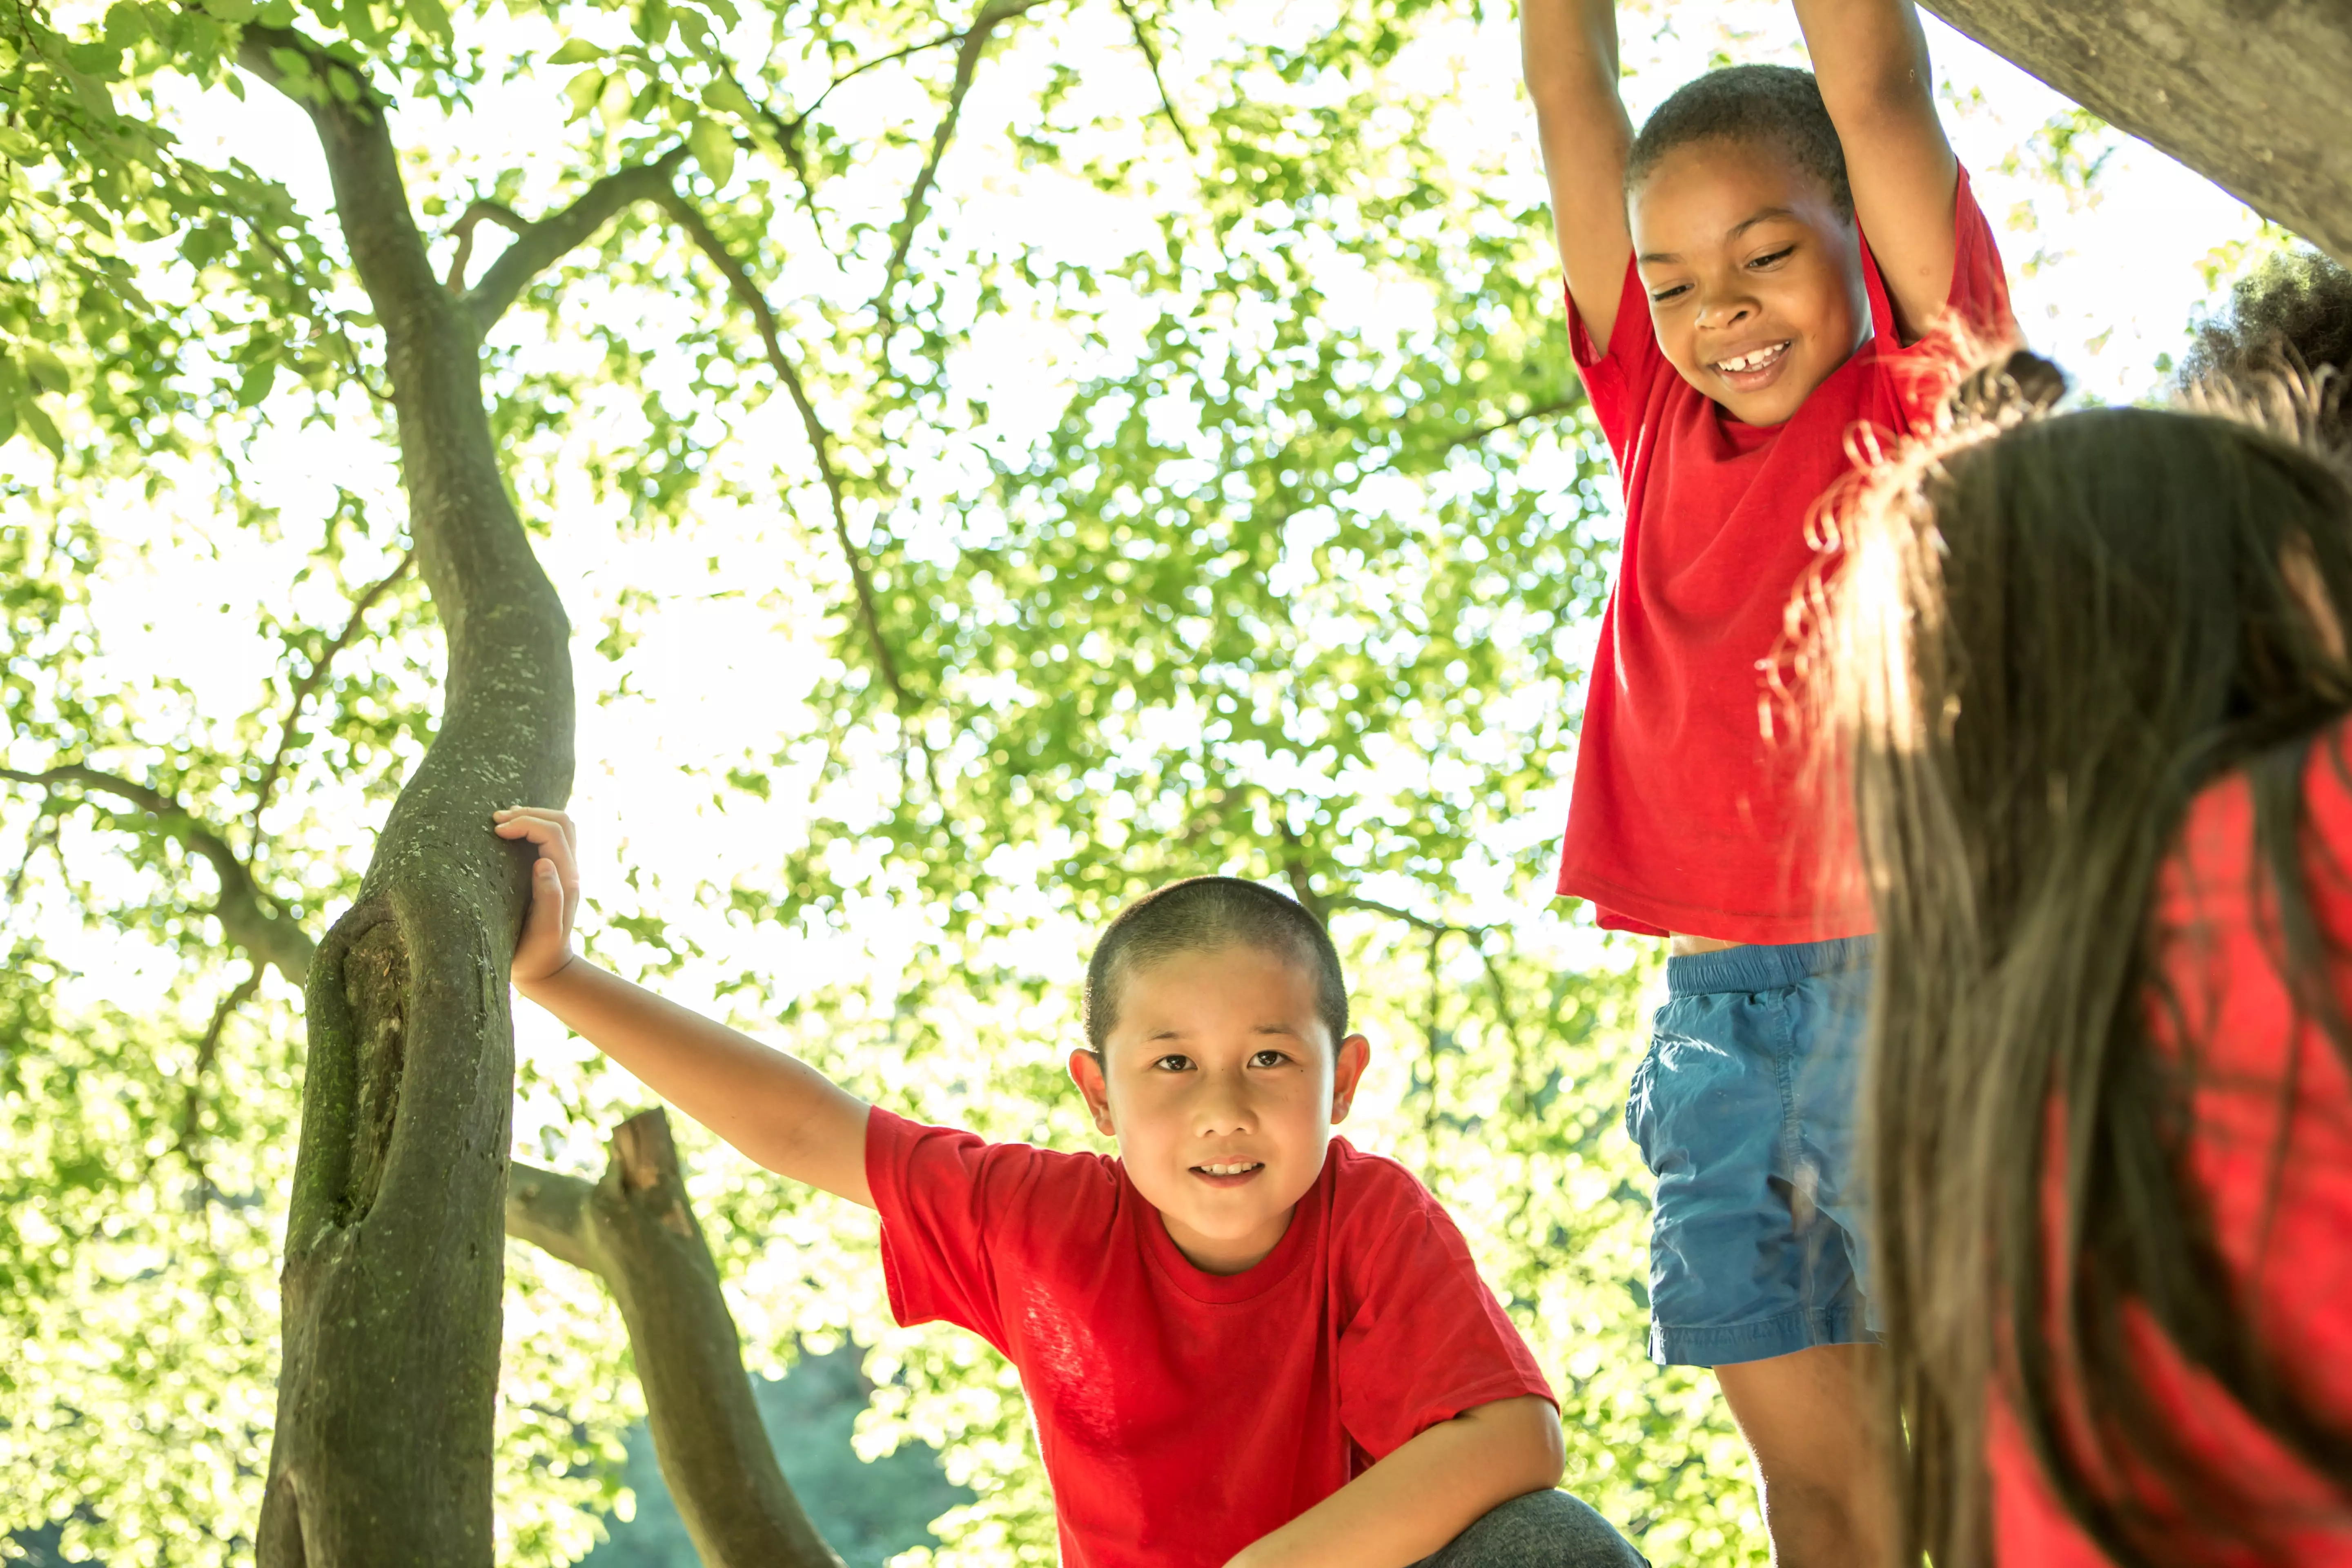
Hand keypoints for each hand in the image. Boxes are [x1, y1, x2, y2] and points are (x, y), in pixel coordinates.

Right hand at [492, 806, 580, 985]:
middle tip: (496, 820)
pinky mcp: (552, 874)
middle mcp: (568, 870)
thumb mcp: (544, 930)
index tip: (497, 831)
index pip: (553, 833)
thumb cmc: (538, 953)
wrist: (546, 968)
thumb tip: (545, 862)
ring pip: (557, 826)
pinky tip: (509, 832)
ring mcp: (562, 870)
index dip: (525, 824)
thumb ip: (549, 898)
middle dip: (529, 814)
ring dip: (531, 817)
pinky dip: (530, 827)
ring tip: (501, 820)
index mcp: (566, 879)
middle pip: (560, 821)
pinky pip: (548, 839)